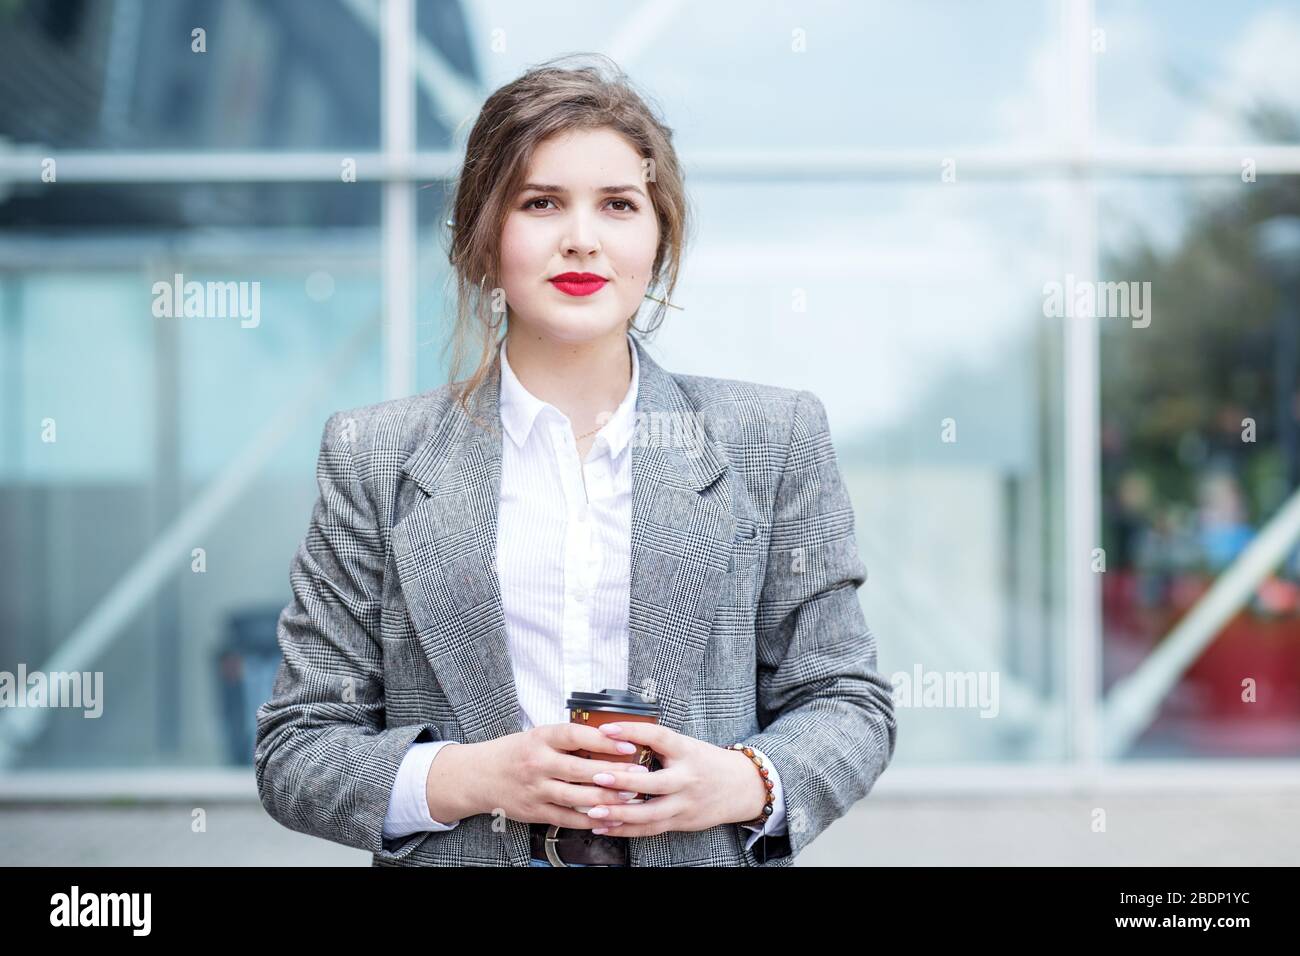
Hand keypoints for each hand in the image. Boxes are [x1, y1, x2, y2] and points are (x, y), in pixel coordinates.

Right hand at [469, 723, 653, 828]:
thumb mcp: (537, 736)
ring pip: (576, 797)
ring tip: (630, 797)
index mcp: (540, 738)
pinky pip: (566, 818)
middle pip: (580, 770)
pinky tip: (609, 818)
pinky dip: (590, 820)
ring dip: (606, 799)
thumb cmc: (515, 752)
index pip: (575, 735)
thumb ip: (568, 739)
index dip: (603, 740)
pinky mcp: (534, 812)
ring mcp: (535, 790)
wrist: (478, 776)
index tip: (628, 744)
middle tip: (640, 775)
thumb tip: (610, 737)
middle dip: (613, 774)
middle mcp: (537, 763)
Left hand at [581, 722, 768, 837]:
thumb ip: (658, 744)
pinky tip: (605, 827)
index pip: (659, 736)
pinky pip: (651, 829)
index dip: (633, 731)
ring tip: (593, 812)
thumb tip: (618, 737)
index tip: (607, 729)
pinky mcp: (682, 822)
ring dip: (620, 814)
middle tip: (597, 777)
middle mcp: (687, 779)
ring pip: (651, 814)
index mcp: (687, 752)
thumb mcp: (687, 745)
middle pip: (654, 783)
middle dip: (623, 782)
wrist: (742, 787)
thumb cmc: (708, 762)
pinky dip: (626, 830)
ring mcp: (685, 803)